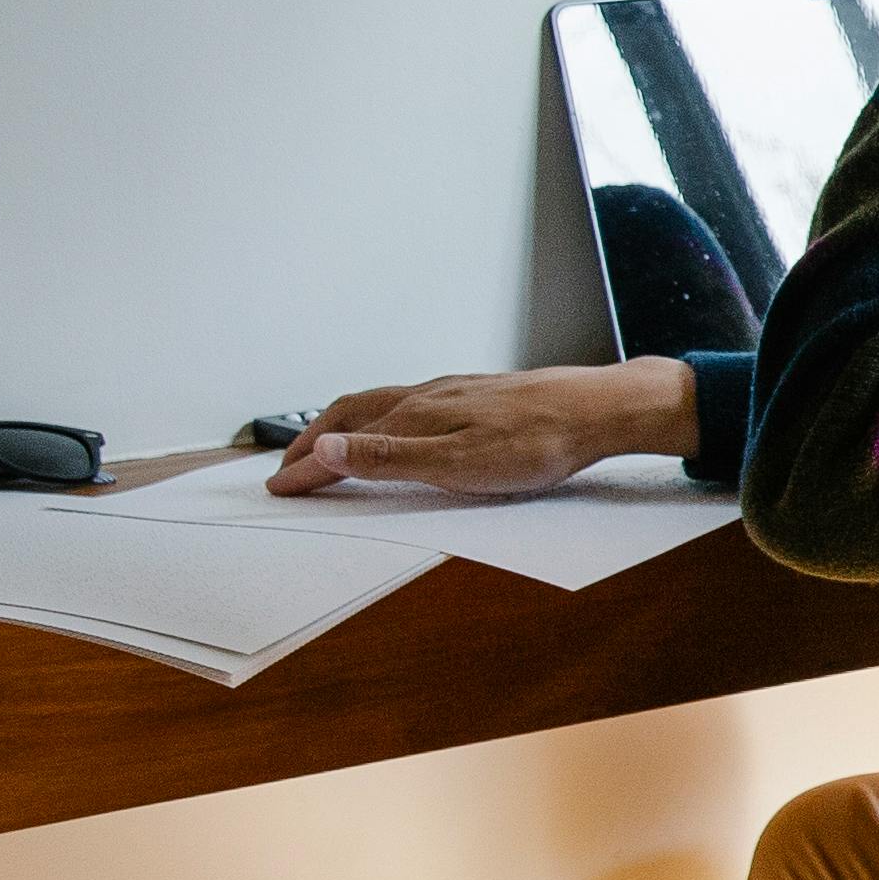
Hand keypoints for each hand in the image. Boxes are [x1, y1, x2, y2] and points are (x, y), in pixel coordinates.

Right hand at [268, 359, 696, 496]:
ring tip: (327, 445)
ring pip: (378, 405)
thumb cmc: (537, 442)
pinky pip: (408, 402)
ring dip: (342, 425)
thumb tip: (324, 450)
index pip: (341, 444)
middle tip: (287, 466)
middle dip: (312, 441)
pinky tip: (397, 425)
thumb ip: (389, 459)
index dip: (307, 468)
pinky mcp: (477, 393)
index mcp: (413, 416)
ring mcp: (451, 391)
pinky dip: (380, 417)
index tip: (279, 488)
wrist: (599, 408)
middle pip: (350, 414)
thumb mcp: (458, 464)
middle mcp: (425, 396)